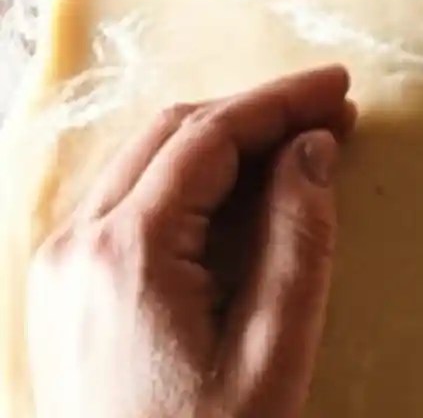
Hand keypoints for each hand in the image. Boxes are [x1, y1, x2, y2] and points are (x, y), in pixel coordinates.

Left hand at [27, 66, 356, 417]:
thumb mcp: (272, 355)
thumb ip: (296, 243)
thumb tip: (311, 150)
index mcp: (129, 252)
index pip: (211, 137)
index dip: (281, 101)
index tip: (341, 88)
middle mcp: (79, 242)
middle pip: (171, 133)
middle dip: (255, 111)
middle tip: (330, 111)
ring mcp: (61, 265)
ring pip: (142, 159)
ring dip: (220, 137)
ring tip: (294, 142)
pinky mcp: (64, 290)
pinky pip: (123, 197)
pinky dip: (185, 174)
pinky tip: (232, 188)